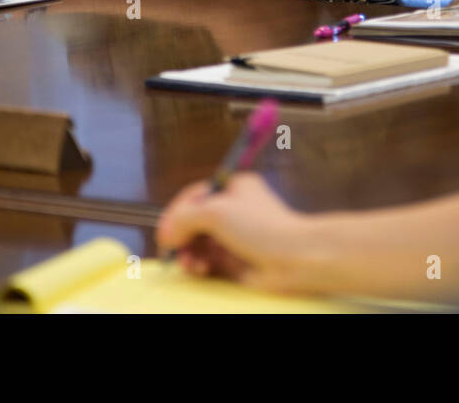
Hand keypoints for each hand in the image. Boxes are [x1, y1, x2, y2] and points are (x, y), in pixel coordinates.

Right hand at [155, 173, 316, 291]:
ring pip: (199, 243)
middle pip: (194, 221)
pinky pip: (207, 260)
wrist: (294, 259)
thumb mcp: (216, 212)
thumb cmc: (260, 227)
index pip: (194, 196)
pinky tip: (199, 269)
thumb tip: (167, 233)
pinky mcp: (236, 259)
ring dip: (188, 252)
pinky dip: (199, 265)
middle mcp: (233, 210)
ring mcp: (234, 236)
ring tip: (189, 263)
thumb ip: (185, 218)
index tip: (164, 231)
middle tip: (172, 250)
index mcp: (233, 188)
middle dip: (181, 235)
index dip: (176, 212)